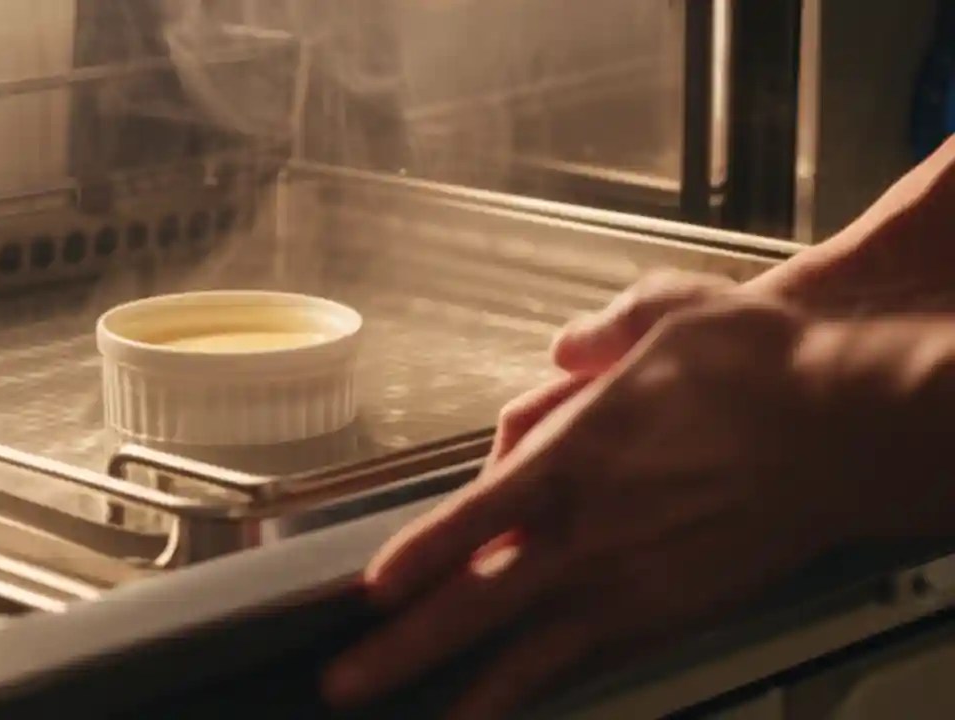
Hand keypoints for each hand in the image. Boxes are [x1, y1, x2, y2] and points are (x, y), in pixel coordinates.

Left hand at [325, 300, 871, 718]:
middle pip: (479, 600)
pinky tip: (515, 701)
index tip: (370, 591)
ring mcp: (634, 579)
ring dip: (468, 690)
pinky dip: (547, 685)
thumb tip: (561, 354)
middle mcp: (594, 526)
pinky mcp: (674, 611)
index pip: (472, 516)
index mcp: (578, 453)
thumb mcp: (668, 310)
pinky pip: (594, 658)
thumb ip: (597, 334)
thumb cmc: (765, 366)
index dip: (418, 557)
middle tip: (347, 682)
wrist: (855, 424)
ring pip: (530, 649)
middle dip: (404, 647)